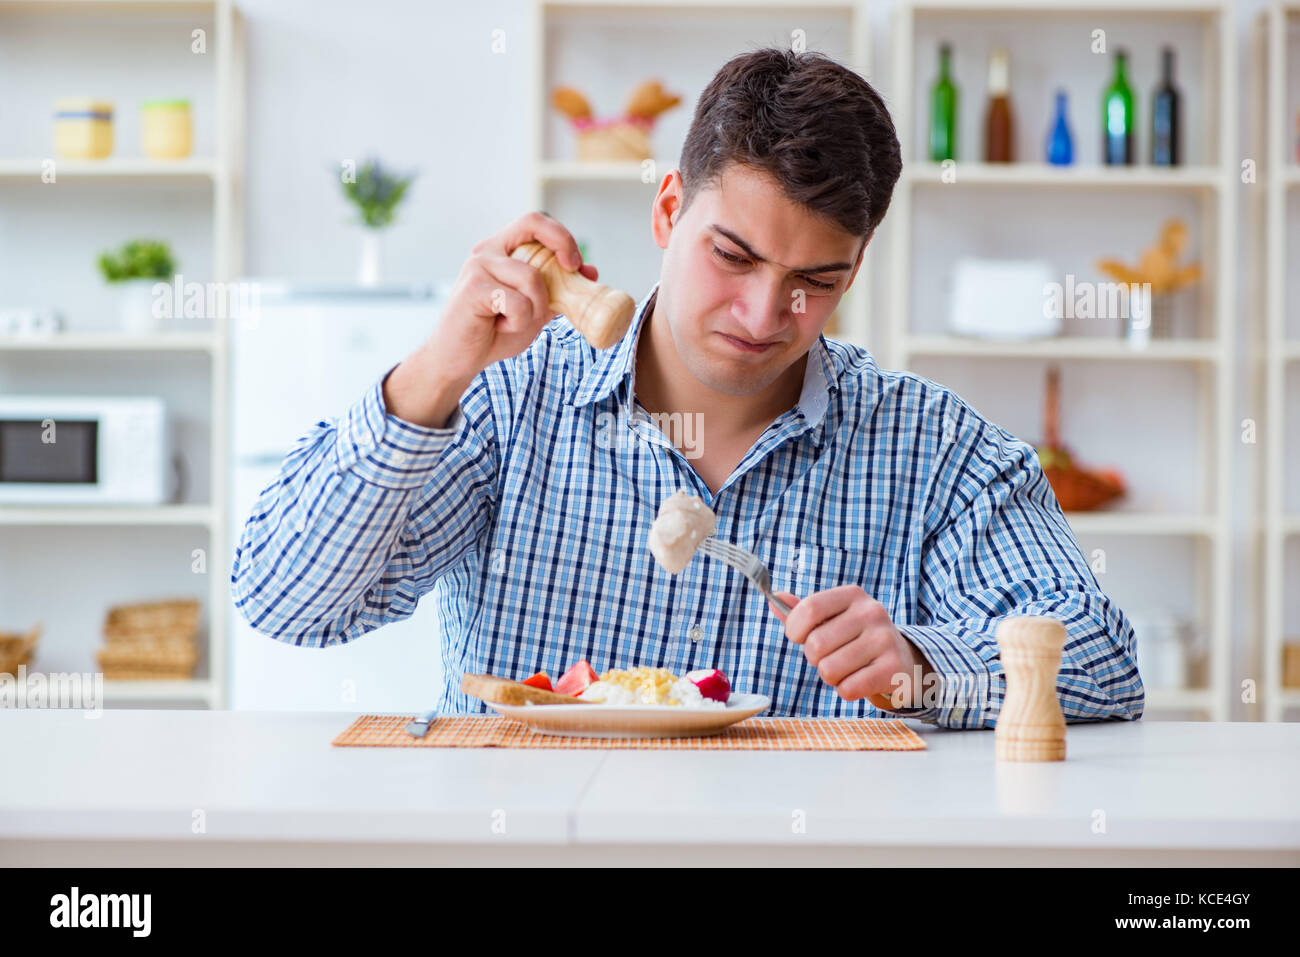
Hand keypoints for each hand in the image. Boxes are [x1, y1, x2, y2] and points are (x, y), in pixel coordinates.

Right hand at [384, 212, 596, 425]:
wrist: (460, 359)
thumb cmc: (495, 332)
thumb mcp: (534, 309)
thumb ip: (558, 290)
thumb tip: (590, 272)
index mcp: (502, 250)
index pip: (534, 221)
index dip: (561, 235)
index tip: (575, 262)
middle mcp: (488, 251)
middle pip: (532, 226)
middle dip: (562, 244)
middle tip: (573, 270)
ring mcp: (478, 267)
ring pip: (532, 278)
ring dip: (537, 307)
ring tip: (517, 321)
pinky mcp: (473, 288)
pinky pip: (518, 303)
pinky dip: (519, 321)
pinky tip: (500, 327)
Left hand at [769, 586, 934, 711]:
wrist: (904, 660)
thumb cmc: (857, 639)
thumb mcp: (833, 619)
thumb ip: (803, 612)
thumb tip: (775, 599)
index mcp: (852, 595)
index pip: (809, 609)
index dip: (794, 630)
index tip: (799, 638)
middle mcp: (871, 612)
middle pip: (815, 644)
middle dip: (815, 658)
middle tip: (831, 656)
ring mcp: (885, 639)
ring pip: (829, 669)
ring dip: (831, 676)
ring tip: (847, 668)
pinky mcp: (894, 668)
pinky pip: (848, 688)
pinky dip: (847, 690)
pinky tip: (860, 680)